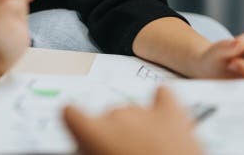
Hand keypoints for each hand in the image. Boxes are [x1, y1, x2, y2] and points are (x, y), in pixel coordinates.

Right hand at [63, 86, 203, 154]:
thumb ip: (90, 149)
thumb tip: (86, 148)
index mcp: (93, 131)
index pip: (70, 113)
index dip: (77, 127)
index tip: (84, 143)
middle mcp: (117, 115)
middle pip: (105, 116)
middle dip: (111, 134)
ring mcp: (146, 112)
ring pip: (132, 110)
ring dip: (137, 127)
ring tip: (148, 152)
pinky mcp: (174, 114)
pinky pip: (163, 95)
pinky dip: (161, 105)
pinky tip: (162, 121)